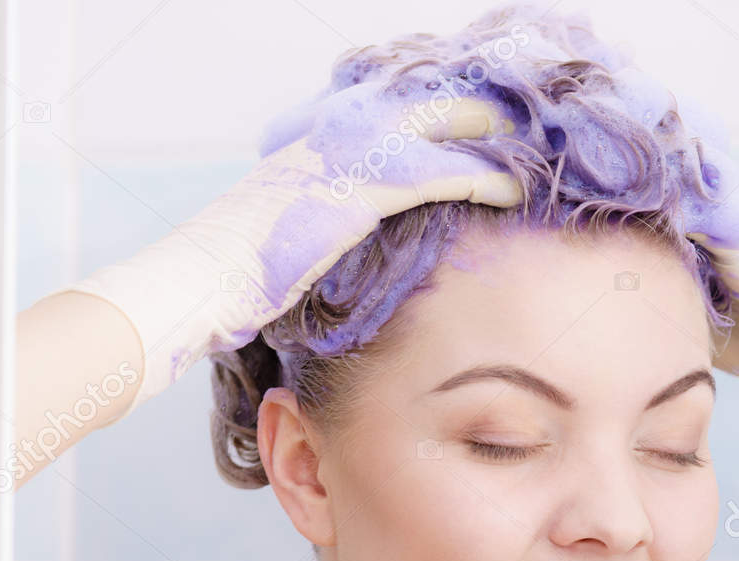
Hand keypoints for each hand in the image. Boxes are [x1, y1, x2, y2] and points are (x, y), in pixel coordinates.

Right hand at [69, 82, 521, 412]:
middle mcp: (331, 135)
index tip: (489, 114)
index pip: (395, 104)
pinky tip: (513, 187)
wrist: (201, 282)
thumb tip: (356, 237)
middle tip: (530, 113)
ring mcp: (344, 156)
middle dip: (480, 105)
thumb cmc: (240, 273)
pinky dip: (480, 178)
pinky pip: (436, 174)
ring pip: (439, 129)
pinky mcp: (358, 192)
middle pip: (426, 100)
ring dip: (493, 137)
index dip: (446, 107)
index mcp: (318, 140)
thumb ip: (330, 218)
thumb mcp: (293, 232)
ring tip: (538, 144)